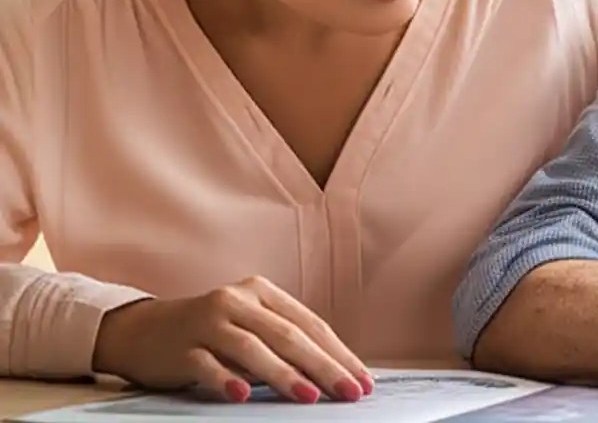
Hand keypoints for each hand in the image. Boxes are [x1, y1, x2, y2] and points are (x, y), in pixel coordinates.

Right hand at [93, 276, 373, 403]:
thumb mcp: (250, 328)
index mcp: (262, 293)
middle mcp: (237, 301)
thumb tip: (336, 375)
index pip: (310, 325)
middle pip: (288, 335)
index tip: (363, 381)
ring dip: (283, 375)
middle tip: (349, 392)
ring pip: (252, 348)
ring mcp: (207, 322)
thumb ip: (285, 344)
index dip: (339, 354)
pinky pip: (206, 365)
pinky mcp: (180, 347)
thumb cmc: (211, 334)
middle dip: (323, 366)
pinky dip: (226, 380)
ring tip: (309, 397)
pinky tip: (243, 395)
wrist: (142, 331)